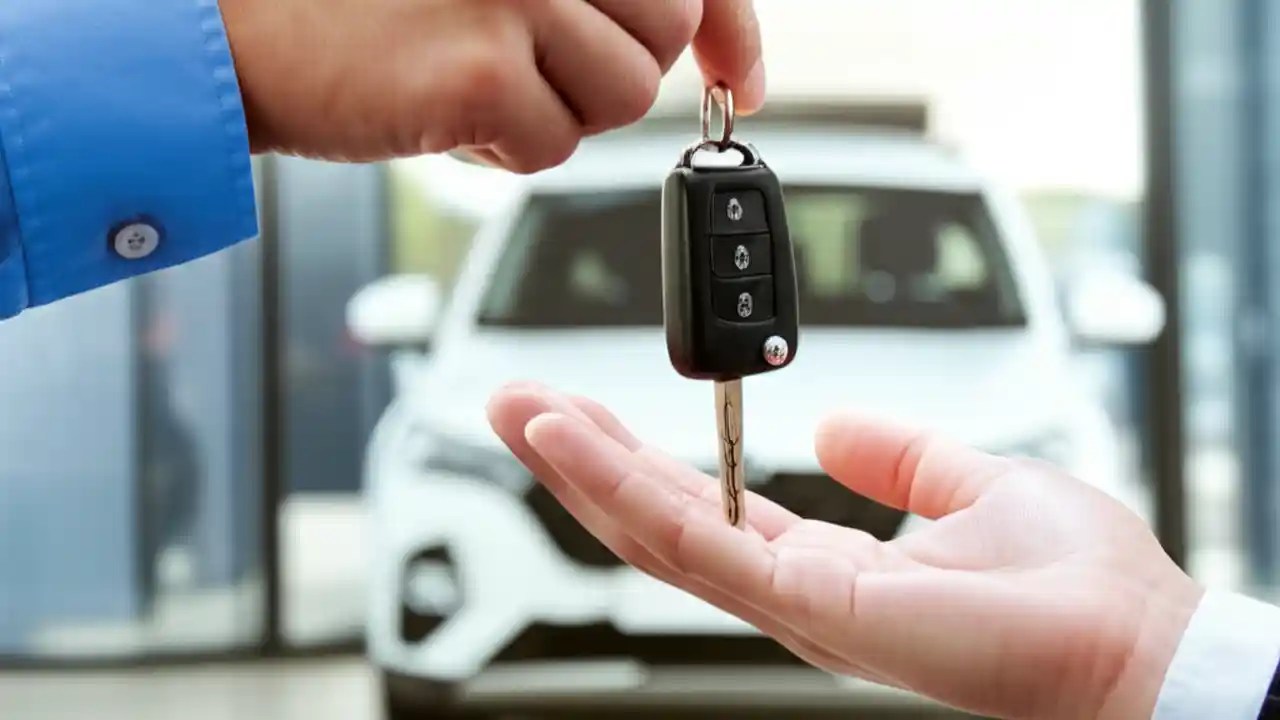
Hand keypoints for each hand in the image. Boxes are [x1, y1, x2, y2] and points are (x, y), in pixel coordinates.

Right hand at [219, 0, 763, 170]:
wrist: (244, 34)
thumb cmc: (369, 8)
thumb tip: (710, 45)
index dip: (729, 28)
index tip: (739, 80)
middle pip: (658, 42)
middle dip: (604, 72)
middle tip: (526, 63)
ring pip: (617, 101)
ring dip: (555, 112)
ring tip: (476, 81)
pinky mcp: (481, 73)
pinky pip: (553, 148)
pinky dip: (503, 151)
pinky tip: (441, 111)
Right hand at [487, 383, 1202, 719]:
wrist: (1131, 637)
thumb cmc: (1074, 581)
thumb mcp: (968, 484)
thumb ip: (898, 456)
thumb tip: (835, 426)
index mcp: (827, 562)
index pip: (705, 506)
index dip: (639, 458)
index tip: (589, 410)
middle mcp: (794, 590)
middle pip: (660, 523)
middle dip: (582, 462)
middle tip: (517, 405)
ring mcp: (792, 605)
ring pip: (657, 535)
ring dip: (582, 472)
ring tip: (522, 415)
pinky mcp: (806, 607)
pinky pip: (696, 545)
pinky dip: (626, 494)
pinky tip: (578, 448)